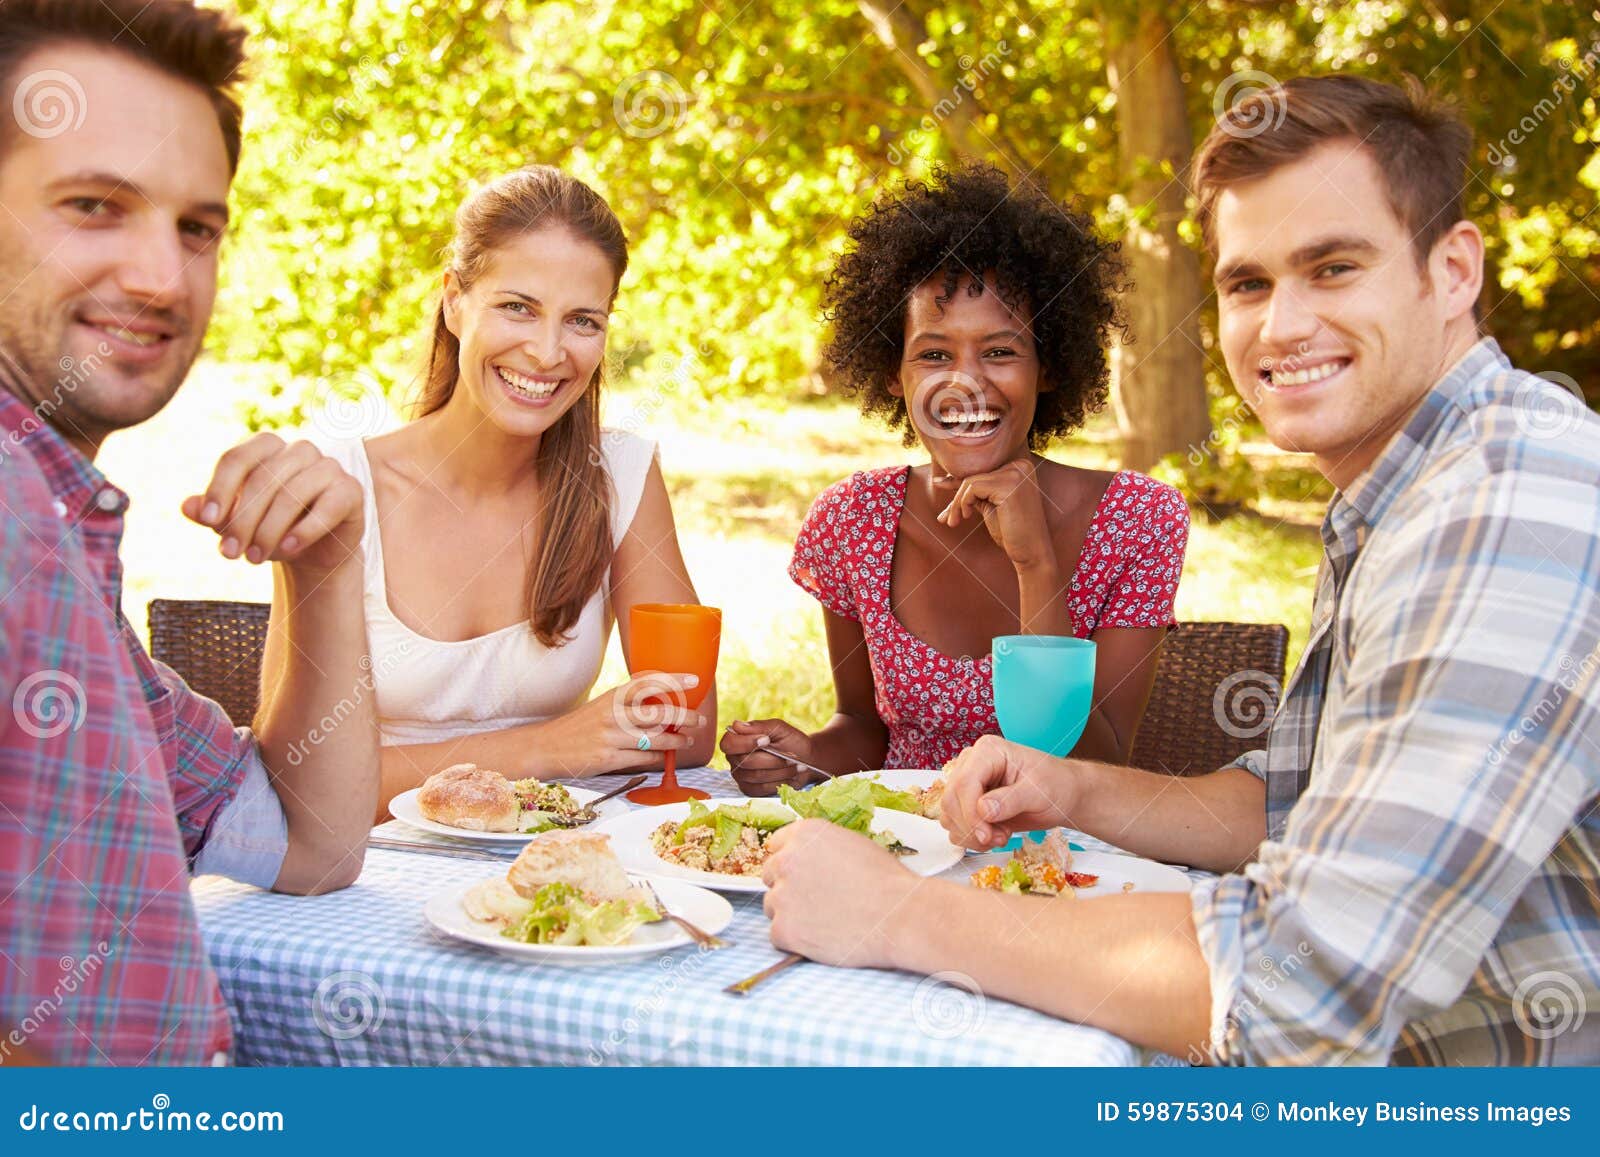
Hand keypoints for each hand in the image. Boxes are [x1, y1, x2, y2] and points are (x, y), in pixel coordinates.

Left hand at [183, 433, 363, 579]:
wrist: (314, 552)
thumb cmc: (270, 529)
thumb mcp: (237, 523)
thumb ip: (213, 512)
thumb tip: (187, 506)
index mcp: (268, 447)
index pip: (238, 458)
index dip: (221, 488)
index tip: (209, 521)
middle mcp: (300, 450)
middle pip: (263, 478)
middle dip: (243, 519)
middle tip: (230, 554)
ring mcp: (329, 467)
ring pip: (292, 493)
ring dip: (269, 530)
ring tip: (255, 558)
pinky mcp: (351, 490)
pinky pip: (327, 506)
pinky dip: (305, 530)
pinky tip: (287, 548)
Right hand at [531, 673, 703, 777]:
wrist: (547, 747)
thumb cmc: (578, 726)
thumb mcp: (601, 706)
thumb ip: (628, 705)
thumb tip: (662, 711)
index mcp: (613, 697)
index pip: (648, 683)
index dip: (673, 680)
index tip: (694, 681)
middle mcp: (613, 714)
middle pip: (659, 712)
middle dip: (685, 717)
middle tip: (699, 720)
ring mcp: (611, 737)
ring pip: (656, 738)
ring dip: (677, 740)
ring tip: (686, 740)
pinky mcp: (609, 759)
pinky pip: (643, 757)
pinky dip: (657, 756)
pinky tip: (662, 755)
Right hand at [720, 719, 825, 795]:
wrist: (805, 759)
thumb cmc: (790, 741)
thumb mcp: (778, 728)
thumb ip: (759, 726)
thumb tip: (736, 726)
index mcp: (737, 740)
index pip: (728, 743)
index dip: (745, 743)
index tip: (766, 740)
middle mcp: (735, 758)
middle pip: (745, 762)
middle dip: (772, 760)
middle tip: (791, 756)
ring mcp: (741, 775)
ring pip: (756, 776)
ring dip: (780, 771)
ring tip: (795, 765)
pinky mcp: (750, 789)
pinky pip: (761, 789)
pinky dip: (779, 782)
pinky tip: (790, 776)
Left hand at [761, 819, 915, 967]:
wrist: (898, 915)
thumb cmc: (886, 881)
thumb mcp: (852, 844)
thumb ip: (821, 847)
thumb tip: (811, 859)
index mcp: (804, 834)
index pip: (776, 845)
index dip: (791, 862)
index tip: (801, 874)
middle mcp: (787, 860)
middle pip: (770, 875)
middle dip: (788, 887)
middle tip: (815, 901)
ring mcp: (782, 896)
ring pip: (772, 906)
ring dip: (791, 914)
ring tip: (823, 920)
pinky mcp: (783, 930)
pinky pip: (777, 935)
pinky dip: (795, 939)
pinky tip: (820, 936)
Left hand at [934, 456, 1053, 570]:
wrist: (1031, 553)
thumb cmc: (1011, 532)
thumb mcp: (988, 505)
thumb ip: (971, 491)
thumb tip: (940, 480)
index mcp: (1019, 467)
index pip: (981, 471)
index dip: (958, 481)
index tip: (938, 483)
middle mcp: (1020, 466)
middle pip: (974, 474)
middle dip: (956, 497)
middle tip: (945, 520)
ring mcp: (1016, 474)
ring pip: (970, 482)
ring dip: (957, 504)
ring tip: (953, 522)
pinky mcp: (1009, 485)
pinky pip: (973, 488)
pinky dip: (963, 503)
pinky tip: (966, 517)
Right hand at [940, 734, 1078, 849]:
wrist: (1061, 795)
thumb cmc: (1055, 785)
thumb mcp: (1039, 792)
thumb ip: (1011, 800)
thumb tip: (984, 810)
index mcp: (988, 751)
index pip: (964, 782)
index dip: (971, 813)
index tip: (986, 835)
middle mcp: (972, 764)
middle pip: (951, 800)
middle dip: (973, 827)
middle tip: (1000, 838)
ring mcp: (968, 784)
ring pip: (948, 815)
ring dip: (972, 835)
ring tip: (1002, 835)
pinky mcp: (968, 803)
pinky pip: (954, 825)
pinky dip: (971, 838)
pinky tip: (994, 835)